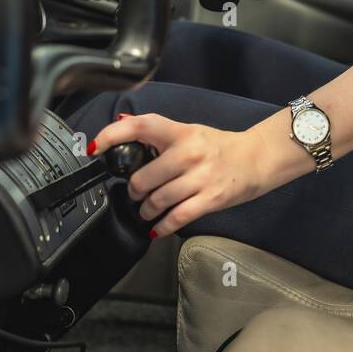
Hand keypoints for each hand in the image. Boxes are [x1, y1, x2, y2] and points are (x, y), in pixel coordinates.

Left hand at [89, 113, 272, 239]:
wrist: (257, 158)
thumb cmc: (220, 147)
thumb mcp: (190, 131)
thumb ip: (158, 131)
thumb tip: (122, 122)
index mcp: (181, 132)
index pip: (141, 126)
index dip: (113, 135)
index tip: (95, 147)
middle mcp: (190, 152)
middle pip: (143, 178)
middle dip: (135, 192)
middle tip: (137, 194)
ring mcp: (201, 177)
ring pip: (158, 200)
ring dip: (147, 210)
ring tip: (148, 210)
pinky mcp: (211, 199)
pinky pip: (177, 217)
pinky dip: (162, 226)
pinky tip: (157, 228)